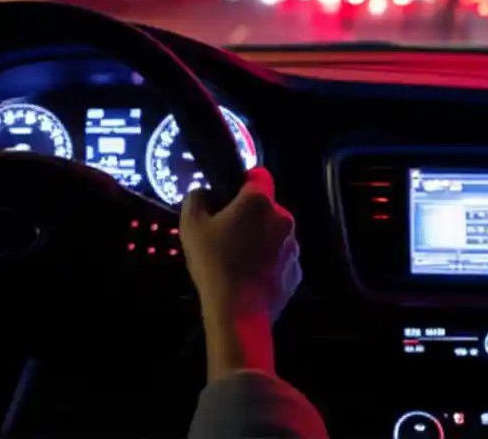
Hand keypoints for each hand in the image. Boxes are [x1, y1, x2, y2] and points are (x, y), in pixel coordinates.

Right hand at [180, 167, 300, 319]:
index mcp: (259, 201)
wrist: (238, 312)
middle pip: (267, 207)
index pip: (259, 175)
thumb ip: (195, 198)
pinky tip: (250, 277)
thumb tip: (202, 191)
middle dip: (250, 215)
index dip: (244, 182)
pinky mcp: (296, 271)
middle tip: (227, 233)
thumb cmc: (214, 263)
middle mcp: (283, 218)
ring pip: (275, 233)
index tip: (229, 198)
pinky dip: (269, 262)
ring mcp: (294, 246)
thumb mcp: (191, 226)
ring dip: (261, 239)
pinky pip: (281, 258)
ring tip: (239, 259)